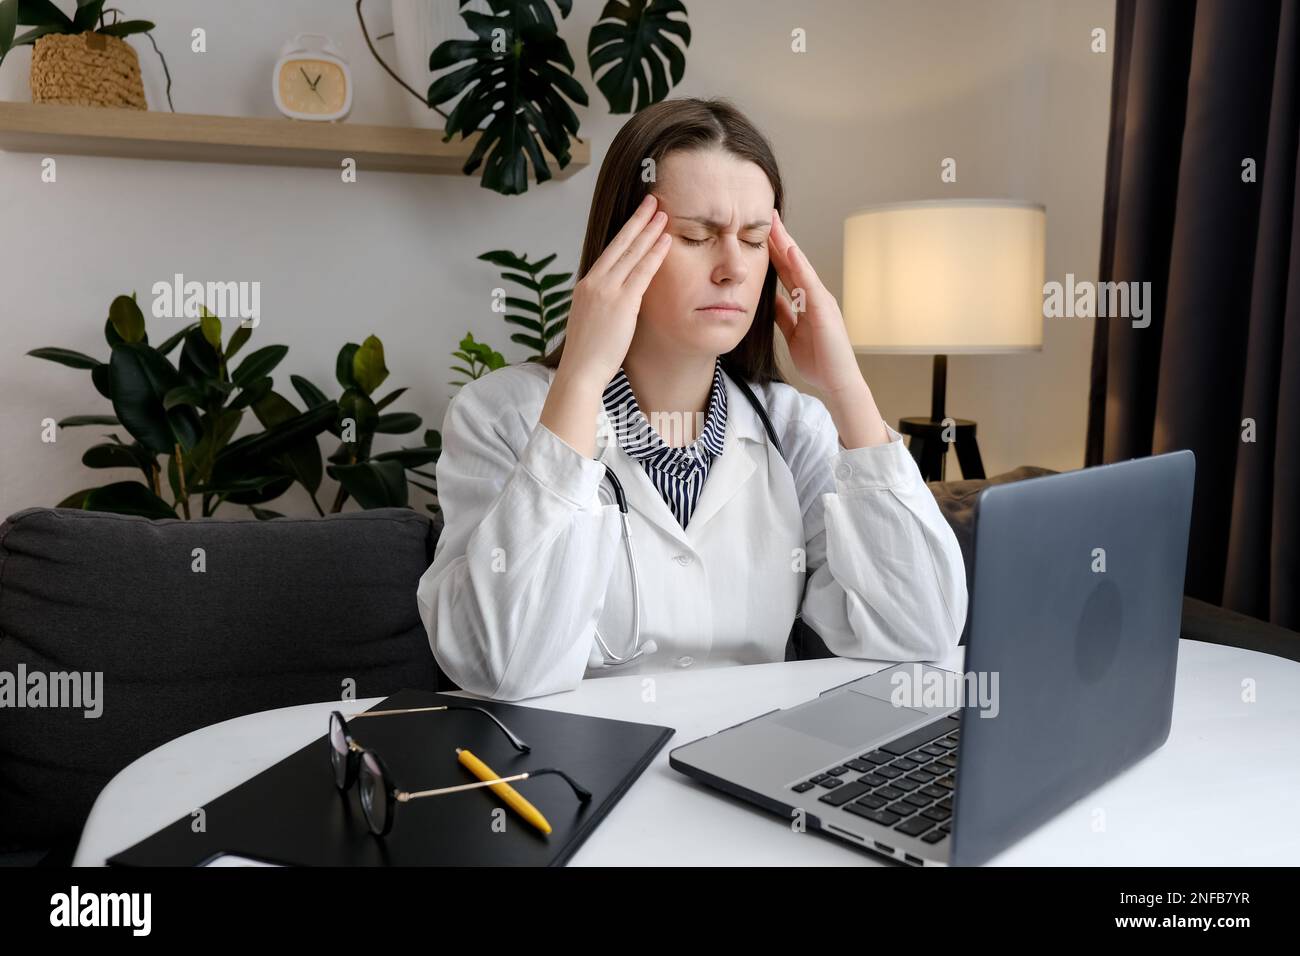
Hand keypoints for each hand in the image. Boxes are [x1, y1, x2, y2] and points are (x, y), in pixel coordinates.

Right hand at [556, 193, 670, 390]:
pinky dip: (655, 254)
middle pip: (620, 244)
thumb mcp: (592, 320)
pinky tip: (666, 241)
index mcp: (586, 285)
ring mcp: (607, 291)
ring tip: (663, 214)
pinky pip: (642, 272)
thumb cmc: (588, 354)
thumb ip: (604, 304)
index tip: (637, 217)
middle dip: (638, 221)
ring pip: (632, 254)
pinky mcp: (621, 303)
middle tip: (652, 201)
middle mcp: (594, 282)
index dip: (625, 232)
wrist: (580, 371)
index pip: (609, 252)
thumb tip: (617, 299)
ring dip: (650, 232)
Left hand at [767, 209, 864, 398]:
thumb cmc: (819, 359)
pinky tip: (790, 250)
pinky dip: (800, 266)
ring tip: (774, 223)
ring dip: (788, 243)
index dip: (774, 250)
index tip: (760, 231)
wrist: (837, 381)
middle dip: (779, 238)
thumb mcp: (793, 333)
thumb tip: (772, 299)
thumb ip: (785, 314)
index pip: (786, 269)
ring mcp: (821, 300)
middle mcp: (815, 295)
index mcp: (806, 300)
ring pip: (801, 266)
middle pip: (793, 261)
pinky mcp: (824, 310)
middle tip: (766, 214)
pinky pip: (810, 284)